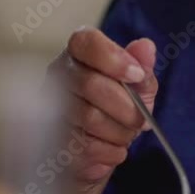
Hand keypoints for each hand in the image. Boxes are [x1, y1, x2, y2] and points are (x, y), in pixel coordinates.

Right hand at [45, 27, 157, 189]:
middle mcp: (59, 74)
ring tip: (127, 133)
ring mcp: (50, 106)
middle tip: (141, 119)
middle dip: (126, 107)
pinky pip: (84, 146)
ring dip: (119, 131)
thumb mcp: (140, 85)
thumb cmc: (120, 106)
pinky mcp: (51, 139)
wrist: (103, 147)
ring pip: (89, 117)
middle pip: (90, 84)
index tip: (137, 75)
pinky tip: (113, 147)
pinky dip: (109, 151)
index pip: (86, 42)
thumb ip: (143, 66)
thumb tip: (145, 47)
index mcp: (80, 53)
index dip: (113, 58)